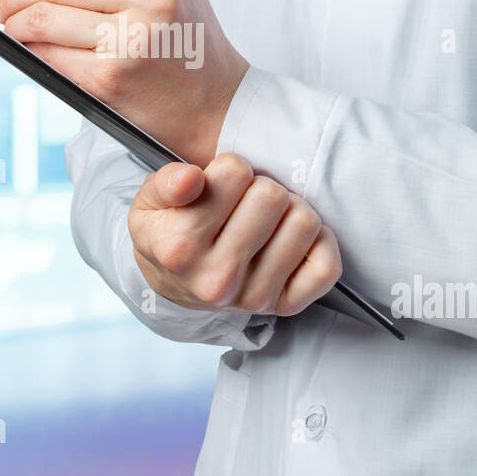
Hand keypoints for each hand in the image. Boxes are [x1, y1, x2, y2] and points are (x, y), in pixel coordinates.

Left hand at [0, 0, 248, 166]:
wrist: (217, 103)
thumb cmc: (183, 40)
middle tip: (6, 1)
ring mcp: (132, 37)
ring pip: (42, 18)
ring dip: (15, 22)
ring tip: (16, 26)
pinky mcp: (111, 77)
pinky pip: (48, 55)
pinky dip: (30, 51)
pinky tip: (34, 50)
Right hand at [129, 154, 342, 316]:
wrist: (174, 285)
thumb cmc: (167, 231)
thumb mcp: (149, 202)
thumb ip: (165, 183)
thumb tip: (191, 178)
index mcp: (179, 246)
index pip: (234, 172)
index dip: (230, 168)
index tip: (219, 184)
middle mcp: (217, 278)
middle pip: (272, 196)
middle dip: (261, 187)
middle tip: (245, 201)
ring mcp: (253, 297)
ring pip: (304, 223)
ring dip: (290, 211)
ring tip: (268, 218)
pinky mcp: (283, 307)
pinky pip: (326, 267)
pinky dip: (319, 243)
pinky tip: (292, 238)